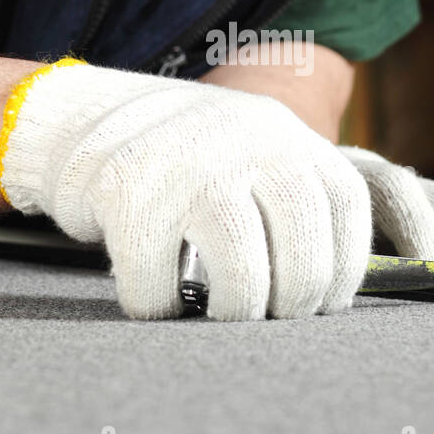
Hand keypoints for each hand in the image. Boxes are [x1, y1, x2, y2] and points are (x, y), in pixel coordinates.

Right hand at [0, 60, 370, 320]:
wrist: (89, 118)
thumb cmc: (186, 163)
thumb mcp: (254, 151)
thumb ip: (295, 200)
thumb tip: (330, 290)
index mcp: (286, 134)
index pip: (344, 204)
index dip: (344, 266)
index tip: (324, 301)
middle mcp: (246, 143)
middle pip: (303, 242)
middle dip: (295, 299)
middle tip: (272, 315)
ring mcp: (189, 167)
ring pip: (241, 270)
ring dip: (237, 309)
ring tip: (222, 313)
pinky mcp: (130, 193)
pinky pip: (158, 283)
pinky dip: (160, 306)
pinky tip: (159, 295)